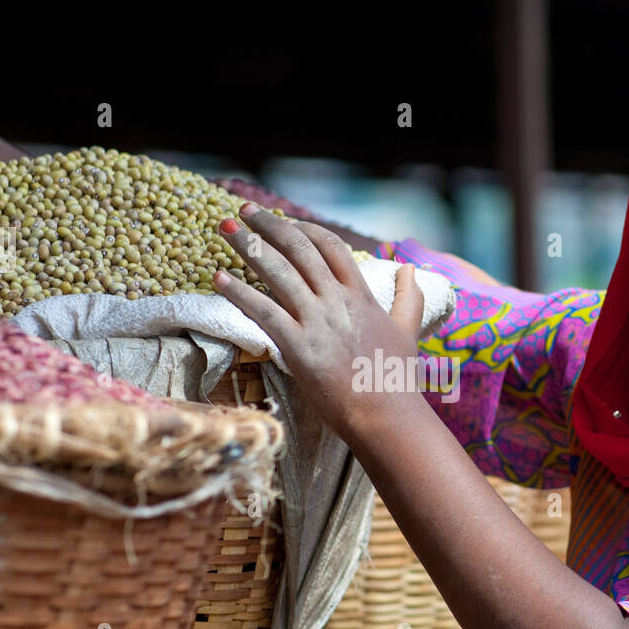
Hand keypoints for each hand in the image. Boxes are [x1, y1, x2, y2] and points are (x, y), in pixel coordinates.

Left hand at [211, 203, 425, 440]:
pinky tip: (219, 278)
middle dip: (269, 225)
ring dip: (248, 246)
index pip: (330, 246)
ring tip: (224, 230)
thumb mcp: (408, 331)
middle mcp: (337, 301)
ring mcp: (317, 322)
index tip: (284, 220)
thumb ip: (408, 297)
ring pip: (277, 271)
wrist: (386, 416)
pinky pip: (262, 310)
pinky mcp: (298, 346)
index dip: (304, 228)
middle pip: (299, 249)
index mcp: (361, 295)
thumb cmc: (396, 379)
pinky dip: (238, 291)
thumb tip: (410, 269)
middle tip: (244, 212)